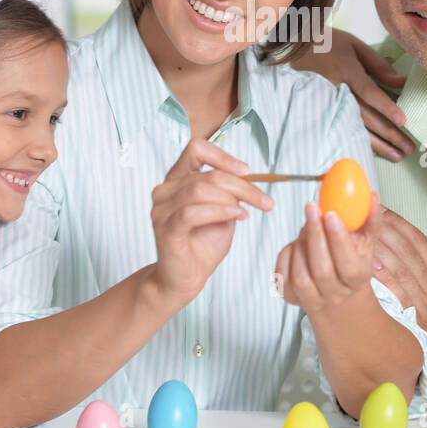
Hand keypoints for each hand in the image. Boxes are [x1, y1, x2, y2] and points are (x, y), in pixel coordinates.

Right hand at [148, 137, 274, 303]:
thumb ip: (229, 192)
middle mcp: (165, 191)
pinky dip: (218, 211)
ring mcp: (162, 210)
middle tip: (264, 201)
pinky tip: (235, 217)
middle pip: (208, 175)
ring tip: (246, 213)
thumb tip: (247, 176)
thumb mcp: (224, 211)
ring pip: (200, 190)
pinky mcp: (165, 229)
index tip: (247, 171)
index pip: (196, 149)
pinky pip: (192, 212)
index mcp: (177, 179)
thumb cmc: (203, 244)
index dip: (223, 156)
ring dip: (232, 199)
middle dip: (242, 187)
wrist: (187, 278)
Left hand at [274, 198, 375, 312]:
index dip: (338, 240)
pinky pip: (282, 276)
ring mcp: (312, 299)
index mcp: (357, 280)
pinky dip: (287, 254)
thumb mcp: (366, 243)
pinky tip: (296, 244)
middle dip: (315, 235)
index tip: (331, 214)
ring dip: (301, 244)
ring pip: (301, 275)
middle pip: (322, 270)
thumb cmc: (353, 263)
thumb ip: (368, 220)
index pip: (349, 266)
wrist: (341, 297)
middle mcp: (335, 294)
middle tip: (312, 208)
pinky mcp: (291, 296)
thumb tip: (371, 196)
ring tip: (307, 226)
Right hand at [292, 28, 412, 160]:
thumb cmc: (329, 45)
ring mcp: (326, 103)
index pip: (368, 91)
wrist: (295, 48)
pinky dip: (359, 141)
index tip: (403, 121)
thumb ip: (379, 65)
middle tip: (408, 148)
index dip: (386, 107)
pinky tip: (375, 151)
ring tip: (397, 155)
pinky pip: (342, 129)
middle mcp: (335, 89)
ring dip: (377, 144)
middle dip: (388, 133)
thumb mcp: (355, 46)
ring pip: (354, 127)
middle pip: (364, 116)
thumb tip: (402, 83)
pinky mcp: (321, 111)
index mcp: (345, 69)